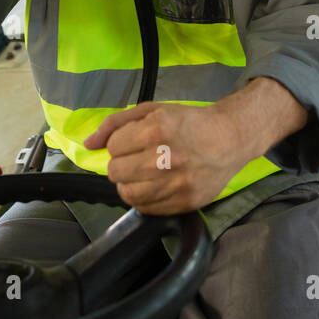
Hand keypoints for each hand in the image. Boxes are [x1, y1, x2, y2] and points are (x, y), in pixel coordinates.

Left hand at [82, 102, 243, 214]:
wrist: (230, 138)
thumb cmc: (189, 122)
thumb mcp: (153, 110)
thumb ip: (116, 123)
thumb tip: (88, 144)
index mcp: (157, 130)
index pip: (113, 146)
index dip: (120, 143)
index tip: (134, 141)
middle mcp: (165, 158)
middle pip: (116, 172)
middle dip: (122, 164)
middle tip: (137, 158)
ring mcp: (176, 184)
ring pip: (128, 194)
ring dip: (129, 183)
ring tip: (143, 173)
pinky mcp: (185, 202)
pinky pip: (146, 208)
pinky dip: (144, 198)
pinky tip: (154, 185)